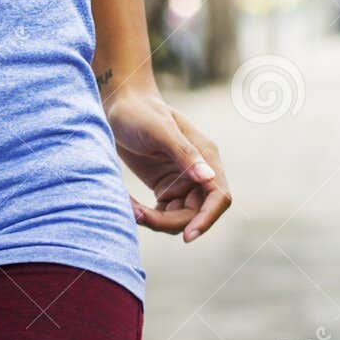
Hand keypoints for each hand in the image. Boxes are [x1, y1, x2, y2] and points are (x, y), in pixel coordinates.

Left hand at [107, 86, 231, 242]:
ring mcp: (182, 181)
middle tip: (138, 215)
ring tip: (129, 208)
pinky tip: (128, 205)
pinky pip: (161, 213)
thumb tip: (208, 179)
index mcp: (206, 156)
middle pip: (196, 213)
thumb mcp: (161, 131)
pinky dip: (146, 215)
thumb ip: (185, 155)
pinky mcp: (164, 187)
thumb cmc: (140, 112)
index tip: (187, 236)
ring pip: (178, 217)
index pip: (219, 196)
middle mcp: (198, 172)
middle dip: (170, 221)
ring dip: (155, 220)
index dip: (208, 219)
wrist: (120, 104)